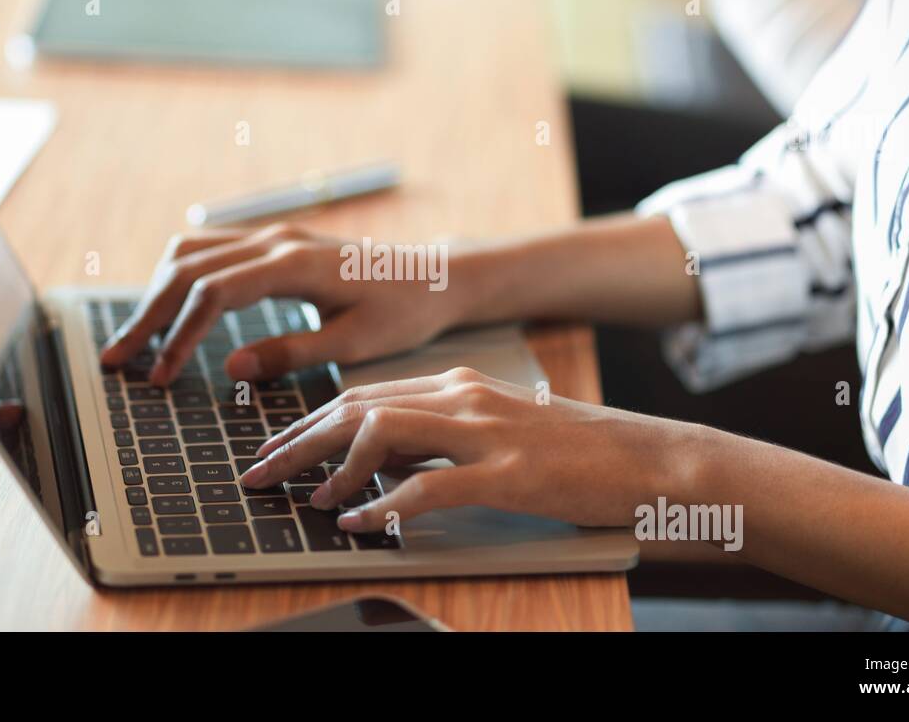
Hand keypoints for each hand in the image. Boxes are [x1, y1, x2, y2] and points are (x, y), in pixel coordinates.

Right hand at [99, 224, 468, 384]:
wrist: (435, 275)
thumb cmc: (403, 311)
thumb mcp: (354, 343)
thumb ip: (291, 354)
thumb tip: (227, 367)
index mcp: (295, 266)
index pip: (213, 293)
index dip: (178, 336)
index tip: (159, 377)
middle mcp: (276, 240)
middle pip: (187, 269)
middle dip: (148, 316)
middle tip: (119, 360)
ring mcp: (272, 235)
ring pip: (190, 251)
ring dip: (156, 293)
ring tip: (135, 339)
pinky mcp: (273, 241)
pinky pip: (210, 249)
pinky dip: (179, 277)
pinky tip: (169, 310)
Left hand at [239, 367, 693, 531]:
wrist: (650, 458)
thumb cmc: (575, 452)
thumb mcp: (497, 433)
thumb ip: (440, 442)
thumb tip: (381, 469)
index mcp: (459, 385)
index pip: (363, 395)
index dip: (309, 423)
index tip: (273, 448)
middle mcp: (464, 397)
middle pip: (358, 408)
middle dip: (299, 440)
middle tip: (258, 471)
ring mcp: (487, 433)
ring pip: (384, 434)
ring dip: (334, 468)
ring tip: (306, 497)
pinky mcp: (511, 473)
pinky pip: (431, 488)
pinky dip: (386, 506)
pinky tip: (360, 522)